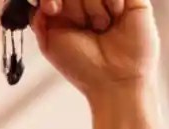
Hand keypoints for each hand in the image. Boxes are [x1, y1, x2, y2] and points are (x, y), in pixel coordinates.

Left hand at [31, 0, 159, 97]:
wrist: (114, 80)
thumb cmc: (83, 67)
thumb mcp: (49, 43)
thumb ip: (38, 17)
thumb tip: (36, 0)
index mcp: (65, 11)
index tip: (52, 9)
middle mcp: (86, 2)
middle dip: (73, 6)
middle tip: (82, 25)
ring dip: (92, 5)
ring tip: (101, 27)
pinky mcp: (132, 0)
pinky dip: (111, 0)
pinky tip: (115, 17)